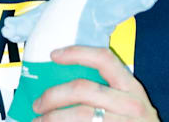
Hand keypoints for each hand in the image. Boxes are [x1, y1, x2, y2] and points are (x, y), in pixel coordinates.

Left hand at [32, 46, 159, 121]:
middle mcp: (129, 104)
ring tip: (39, 121)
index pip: (104, 59)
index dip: (77, 53)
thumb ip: (107, 91)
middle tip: (37, 104)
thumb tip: (64, 84)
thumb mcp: (130, 103)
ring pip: (79, 115)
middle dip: (52, 96)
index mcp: (131, 87)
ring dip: (52, 118)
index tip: (54, 55)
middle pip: (82, 89)